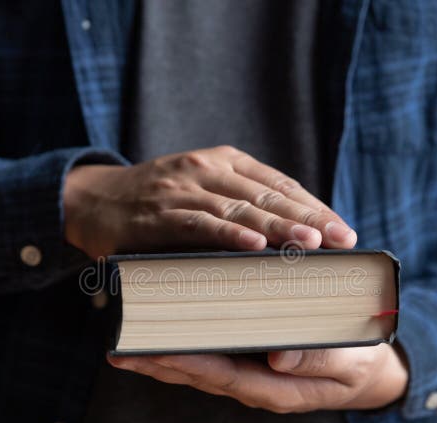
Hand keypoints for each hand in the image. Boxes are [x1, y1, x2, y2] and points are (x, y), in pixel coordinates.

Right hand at [63, 145, 356, 258]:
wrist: (92, 200)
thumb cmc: (157, 204)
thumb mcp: (201, 192)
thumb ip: (239, 206)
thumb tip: (292, 238)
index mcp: (224, 162)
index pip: (279, 183)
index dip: (314, 206)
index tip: (343, 231)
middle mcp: (207, 168)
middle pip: (267, 194)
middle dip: (308, 218)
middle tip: (341, 240)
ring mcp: (183, 188)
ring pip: (239, 209)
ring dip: (276, 226)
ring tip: (310, 243)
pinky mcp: (159, 213)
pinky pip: (200, 224)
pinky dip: (228, 235)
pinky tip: (255, 247)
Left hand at [107, 343, 408, 412]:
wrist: (374, 372)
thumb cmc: (363, 363)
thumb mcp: (351, 362)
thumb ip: (319, 360)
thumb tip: (279, 356)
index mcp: (277, 387)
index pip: (223, 375)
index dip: (187, 363)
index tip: (153, 352)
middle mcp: (257, 384)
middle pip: (201, 374)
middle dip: (160, 362)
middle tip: (121, 349)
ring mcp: (253, 375)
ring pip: (202, 367)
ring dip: (165, 356)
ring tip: (128, 343)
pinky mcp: (253, 362)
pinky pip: (214, 357)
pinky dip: (186, 347)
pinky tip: (165, 335)